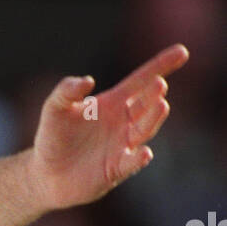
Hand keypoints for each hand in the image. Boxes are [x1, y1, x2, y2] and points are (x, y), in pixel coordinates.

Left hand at [29, 42, 188, 209]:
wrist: (45, 174)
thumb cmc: (52, 137)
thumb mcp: (54, 108)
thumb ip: (66, 90)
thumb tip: (88, 81)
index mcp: (112, 103)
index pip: (141, 81)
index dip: (160, 65)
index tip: (181, 52)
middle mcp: (123, 122)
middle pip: (145, 104)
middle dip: (154, 94)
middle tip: (159, 84)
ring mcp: (122, 146)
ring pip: (144, 130)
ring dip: (153, 118)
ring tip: (160, 104)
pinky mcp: (116, 169)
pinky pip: (131, 163)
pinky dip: (138, 159)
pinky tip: (144, 153)